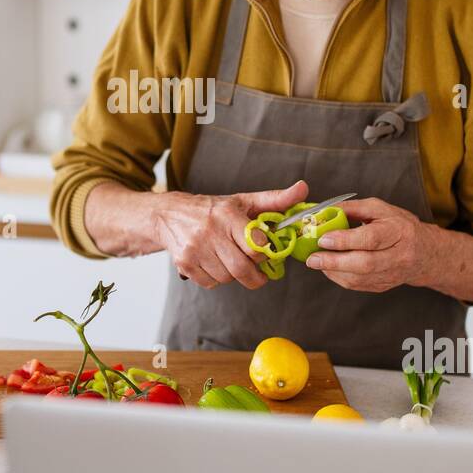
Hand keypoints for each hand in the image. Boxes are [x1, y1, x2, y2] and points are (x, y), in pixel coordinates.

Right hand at [152, 180, 308, 289]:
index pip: (256, 246)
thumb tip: (303, 189)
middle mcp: (210, 232)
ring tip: (230, 260)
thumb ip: (275, 199)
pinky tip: (214, 264)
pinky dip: (216, 279)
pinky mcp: (184, 263)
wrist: (169, 215)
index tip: (264, 252)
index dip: (264, 253)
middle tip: (258, 274)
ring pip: (227, 278)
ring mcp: (195, 249)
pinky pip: (210, 283)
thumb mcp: (244, 201)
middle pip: (241, 268)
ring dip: (233, 275)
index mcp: (228, 215)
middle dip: (254, 276)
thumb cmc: (213, 209)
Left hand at [304, 197, 431, 292]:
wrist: (425, 253)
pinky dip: (339, 277)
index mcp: (399, 231)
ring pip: (359, 278)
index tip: (323, 238)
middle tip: (313, 258)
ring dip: (334, 271)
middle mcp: (399, 256)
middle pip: (365, 263)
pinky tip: (329, 268)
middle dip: (335, 262)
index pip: (371, 238)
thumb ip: (352, 208)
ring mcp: (392, 274)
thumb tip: (324, 210)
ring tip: (316, 262)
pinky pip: (358, 285)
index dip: (346, 240)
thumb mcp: (380, 209)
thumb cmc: (399, 225)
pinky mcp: (384, 286)